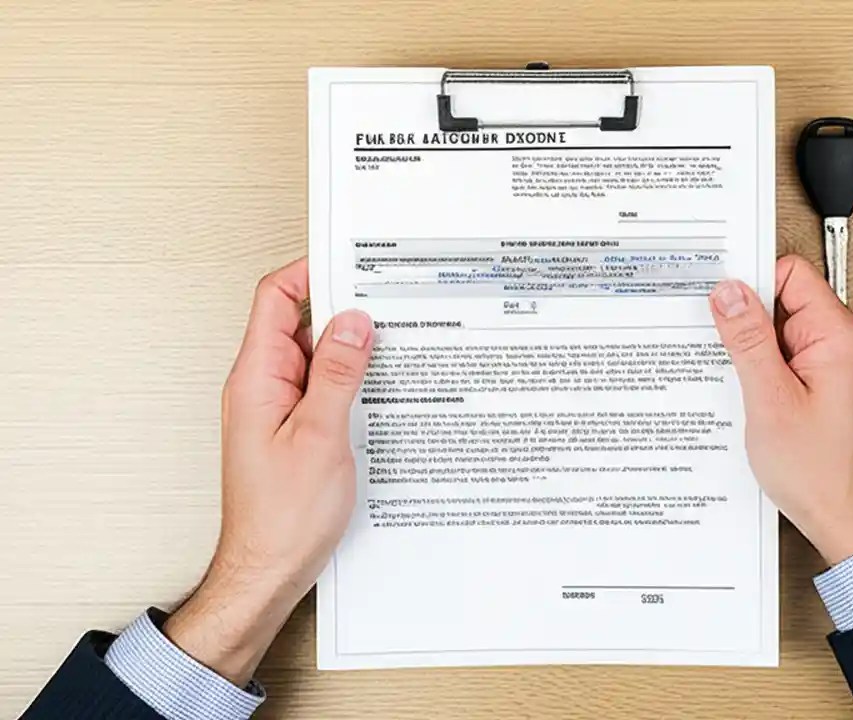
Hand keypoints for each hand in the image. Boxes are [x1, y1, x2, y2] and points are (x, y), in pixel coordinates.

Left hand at [164, 258, 372, 685]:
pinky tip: (380, 389)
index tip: (350, 261)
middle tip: (388, 302)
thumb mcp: (320, 437)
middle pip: (298, 322)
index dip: (309, 272)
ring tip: (392, 346)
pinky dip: (351, 381)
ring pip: (316, 356)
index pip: (274, 299)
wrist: (268, 572)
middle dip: (343, 308)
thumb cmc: (283, 519)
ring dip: (351, 350)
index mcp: (256, 379)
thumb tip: (353, 322)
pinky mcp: (295, 429)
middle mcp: (262, 387)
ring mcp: (278, 408)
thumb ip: (337, 374)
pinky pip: (323, 387)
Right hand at [709, 256, 852, 565]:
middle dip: (748, 320)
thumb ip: (748, 340)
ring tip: (742, 383)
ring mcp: (843, 365)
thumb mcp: (770, 402)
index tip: (719, 300)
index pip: (791, 273)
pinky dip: (768, 372)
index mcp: (839, 337)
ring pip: (786, 332)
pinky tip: (753, 397)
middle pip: (787, 300)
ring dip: (756, 350)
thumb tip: (730, 293)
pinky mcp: (834, 386)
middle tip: (722, 348)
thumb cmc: (823, 475)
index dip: (751, 281)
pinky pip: (793, 359)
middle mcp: (848, 344)